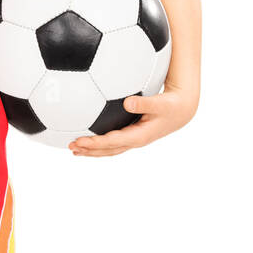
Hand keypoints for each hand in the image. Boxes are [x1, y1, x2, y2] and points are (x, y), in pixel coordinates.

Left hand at [68, 85, 197, 156]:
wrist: (181, 111)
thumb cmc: (170, 106)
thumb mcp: (160, 103)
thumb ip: (144, 103)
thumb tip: (127, 102)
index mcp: (139, 136)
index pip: (112, 142)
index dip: (96, 143)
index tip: (80, 141)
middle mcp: (134, 140)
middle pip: (108, 150)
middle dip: (90, 150)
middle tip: (71, 147)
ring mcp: (133, 139)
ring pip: (110, 149)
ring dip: (92, 149)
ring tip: (75, 148)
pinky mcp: (132, 135)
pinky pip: (113, 142)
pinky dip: (100, 143)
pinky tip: (88, 139)